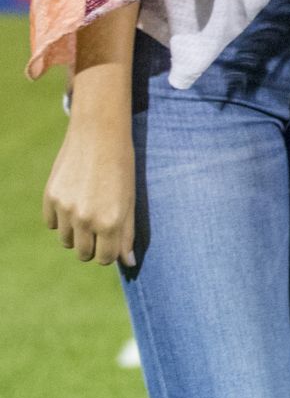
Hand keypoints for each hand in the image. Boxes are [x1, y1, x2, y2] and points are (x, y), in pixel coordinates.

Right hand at [43, 107, 136, 266]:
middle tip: (100, 226)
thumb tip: (128, 263)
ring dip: (77, 233)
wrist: (99, 134)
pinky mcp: (50, 198)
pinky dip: (61, 219)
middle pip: (84, 254)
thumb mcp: (130, 200)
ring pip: (67, 241)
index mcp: (111, 221)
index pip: (105, 258)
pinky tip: (74, 200)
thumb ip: (127, 233)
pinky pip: (52, 224)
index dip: (110, 252)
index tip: (112, 241)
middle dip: (93, 246)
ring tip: (89, 209)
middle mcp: (86, 219)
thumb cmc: (122, 167)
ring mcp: (65, 209)